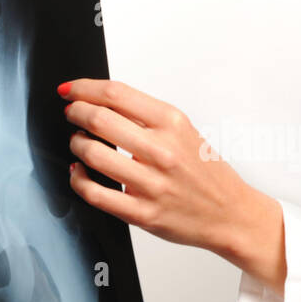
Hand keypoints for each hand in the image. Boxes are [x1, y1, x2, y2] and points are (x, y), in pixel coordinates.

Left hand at [62, 78, 285, 290]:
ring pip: (93, 155)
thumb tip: (103, 102)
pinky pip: (96, 193)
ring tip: (79, 142)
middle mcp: (162, 151)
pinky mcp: (143, 213)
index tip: (71, 90)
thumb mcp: (185, 131)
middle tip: (72, 113)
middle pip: (99, 120)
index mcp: (173, 124)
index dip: (84, 89)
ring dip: (77, 144)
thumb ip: (147, 116)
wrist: (230, 212)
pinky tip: (79, 173)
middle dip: (75, 113)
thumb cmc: (206, 172)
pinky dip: (78, 180)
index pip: (116, 95)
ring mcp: (152, 184)